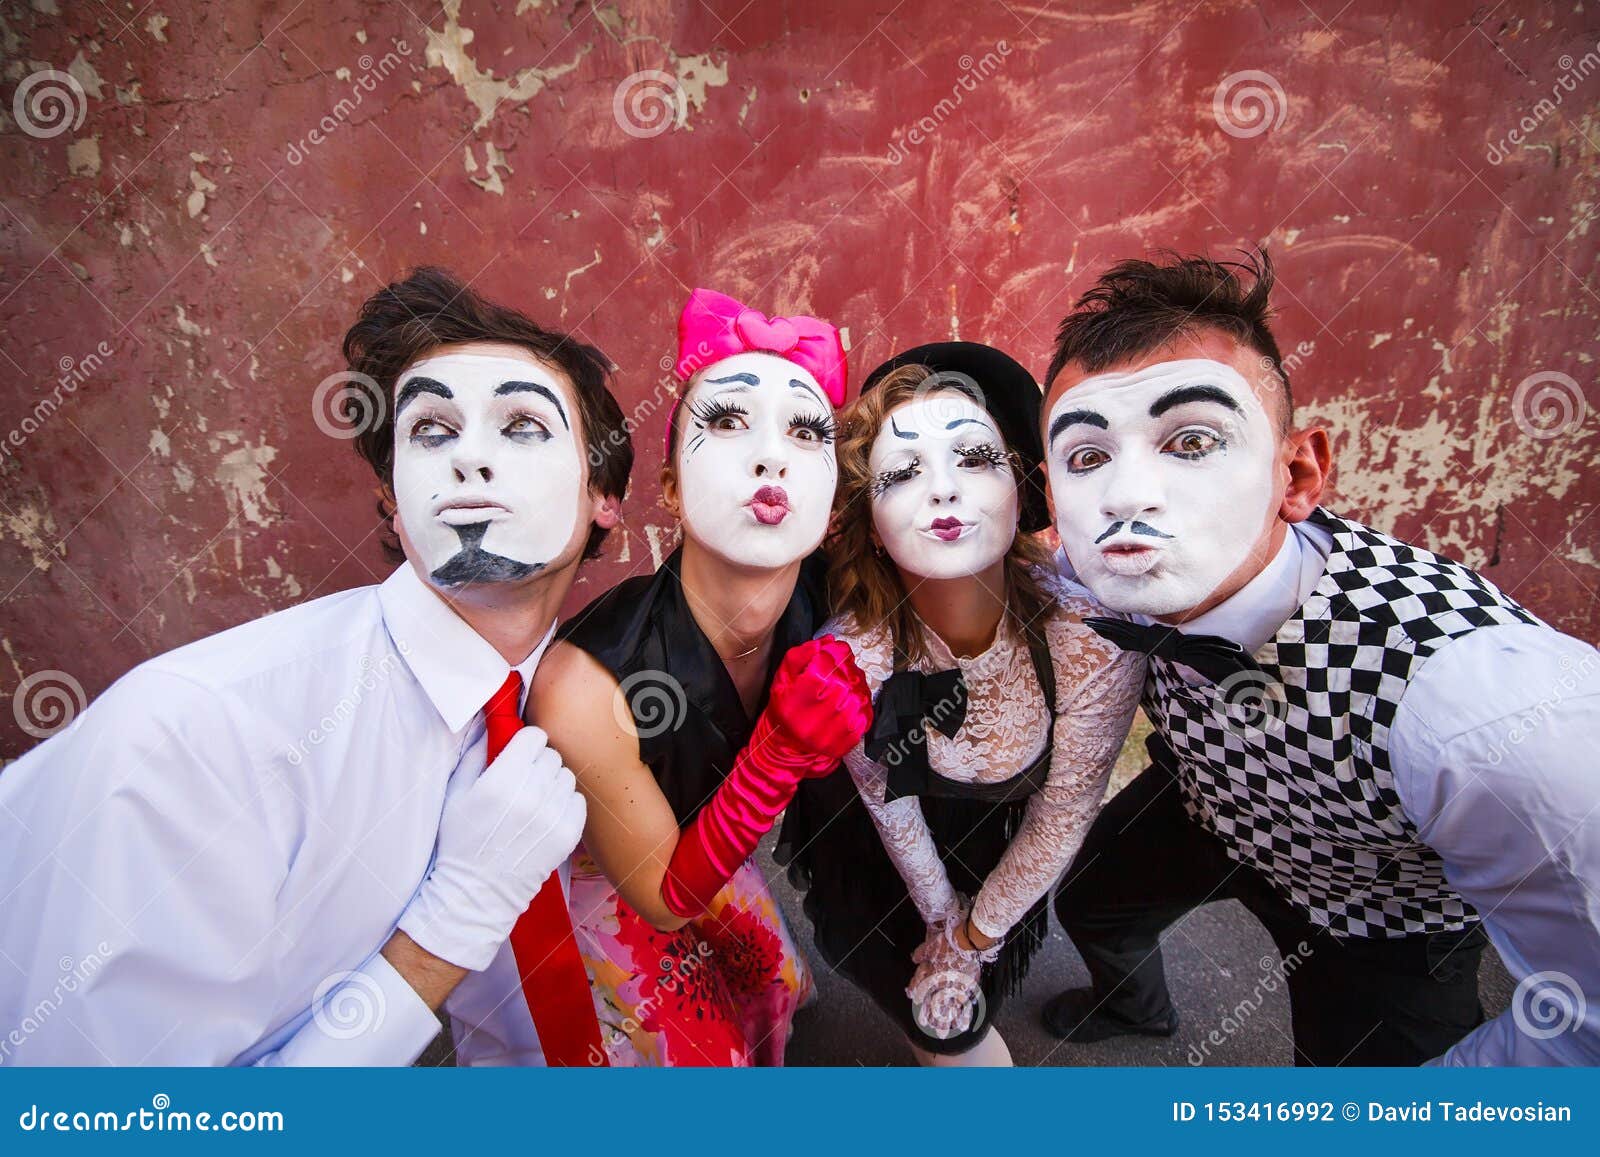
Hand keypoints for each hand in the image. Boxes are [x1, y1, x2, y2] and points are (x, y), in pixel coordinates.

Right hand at [398, 727, 586, 971]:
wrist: (477, 892)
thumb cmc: (461, 841)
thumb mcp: (456, 794)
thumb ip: (477, 755)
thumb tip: (496, 727)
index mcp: (501, 782)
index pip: (534, 737)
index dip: (525, 743)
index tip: (520, 753)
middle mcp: (530, 796)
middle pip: (551, 755)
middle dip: (538, 762)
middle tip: (525, 778)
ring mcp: (552, 817)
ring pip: (566, 776)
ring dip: (553, 782)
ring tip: (535, 798)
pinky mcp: (567, 835)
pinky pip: (578, 800)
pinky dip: (565, 803)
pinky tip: (547, 813)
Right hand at [764, 635, 871, 767]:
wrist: (790, 745)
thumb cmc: (786, 707)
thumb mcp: (783, 678)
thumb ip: (800, 656)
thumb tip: (827, 641)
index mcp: (797, 699)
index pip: (823, 666)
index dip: (830, 654)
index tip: (828, 653)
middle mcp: (815, 718)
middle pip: (843, 681)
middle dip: (845, 668)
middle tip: (840, 667)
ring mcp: (834, 732)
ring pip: (858, 696)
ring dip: (856, 684)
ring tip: (846, 682)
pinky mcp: (847, 741)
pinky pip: (865, 714)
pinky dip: (862, 702)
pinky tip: (852, 698)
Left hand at [907, 928, 983, 1039]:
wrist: (965, 941)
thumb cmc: (947, 942)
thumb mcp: (929, 946)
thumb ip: (921, 954)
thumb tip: (914, 958)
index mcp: (932, 975)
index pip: (923, 990)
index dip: (920, 1000)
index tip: (920, 1011)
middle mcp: (942, 984)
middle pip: (936, 1005)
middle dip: (932, 1018)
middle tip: (929, 1030)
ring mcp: (956, 987)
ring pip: (949, 1008)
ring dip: (947, 1022)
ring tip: (945, 1035)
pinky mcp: (968, 986)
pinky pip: (965, 1004)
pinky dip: (963, 1015)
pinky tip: (963, 1025)